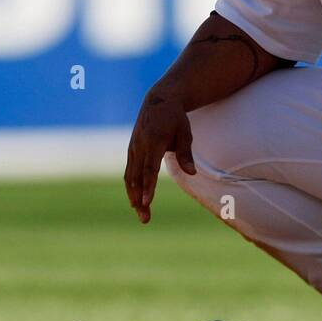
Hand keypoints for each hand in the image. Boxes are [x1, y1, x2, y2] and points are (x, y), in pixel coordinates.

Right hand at [123, 86, 194, 224]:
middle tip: (145, 219)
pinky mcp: (131, 150)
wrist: (159, 101)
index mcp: (154, 141)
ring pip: (130, 177)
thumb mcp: (185, 132)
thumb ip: (186, 153)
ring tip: (142, 214)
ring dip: (134, 197)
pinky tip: (136, 201)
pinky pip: (129, 172)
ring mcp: (133, 148)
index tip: (147, 202)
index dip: (148, 187)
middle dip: (139, 200)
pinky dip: (131, 187)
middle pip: (137, 178)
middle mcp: (140, 145)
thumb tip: (192, 173)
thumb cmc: (175, 118)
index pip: (149, 169)